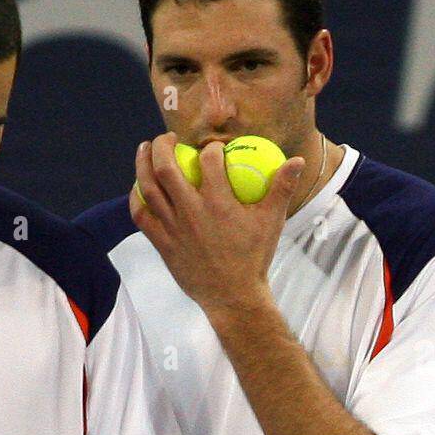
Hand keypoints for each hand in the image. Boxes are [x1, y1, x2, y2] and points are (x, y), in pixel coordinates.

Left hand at [131, 132, 303, 318]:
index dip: (210, 148)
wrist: (232, 297)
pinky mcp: (162, 244)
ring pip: (149, 188)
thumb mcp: (272, 222)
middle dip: (164, 145)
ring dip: (143, 164)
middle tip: (168, 138)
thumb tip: (297, 161)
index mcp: (219, 203)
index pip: (209, 160)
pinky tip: (138, 187)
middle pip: (167, 167)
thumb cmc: (253, 258)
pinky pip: (141, 216)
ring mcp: (173, 228)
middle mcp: (191, 212)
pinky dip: (136, 198)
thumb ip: (281, 188)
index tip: (212, 149)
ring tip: (145, 149)